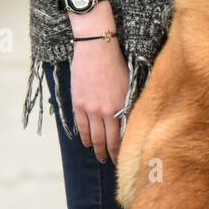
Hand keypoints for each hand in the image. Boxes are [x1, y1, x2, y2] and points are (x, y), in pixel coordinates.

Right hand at [69, 9, 126, 162]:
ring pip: (93, 136)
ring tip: (99, 156)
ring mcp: (89, 108)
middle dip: (109, 154)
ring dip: (96, 148)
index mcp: (121, 108)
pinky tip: (87, 143)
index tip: (125, 159)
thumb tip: (129, 124)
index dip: (122, 151)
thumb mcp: (130, 86)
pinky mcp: (78, 102)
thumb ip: (129, 106)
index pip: (122, 138)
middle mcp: (105, 112)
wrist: (96, 46)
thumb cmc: (117, 63)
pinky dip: (84, 136)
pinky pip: (81, 125)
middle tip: (111, 162)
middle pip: (107, 141)